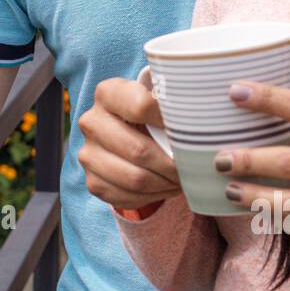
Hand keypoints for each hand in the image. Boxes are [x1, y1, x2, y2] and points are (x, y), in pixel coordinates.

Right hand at [77, 77, 180, 209]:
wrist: (128, 132)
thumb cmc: (151, 114)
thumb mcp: (160, 100)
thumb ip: (175, 105)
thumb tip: (201, 123)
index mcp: (107, 93)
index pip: (141, 106)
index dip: (170, 122)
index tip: (189, 132)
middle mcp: (90, 122)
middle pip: (138, 150)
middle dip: (171, 165)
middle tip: (191, 168)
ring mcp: (88, 154)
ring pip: (135, 179)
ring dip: (165, 184)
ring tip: (182, 179)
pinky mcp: (93, 182)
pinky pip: (128, 197)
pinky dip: (153, 196)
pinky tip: (166, 186)